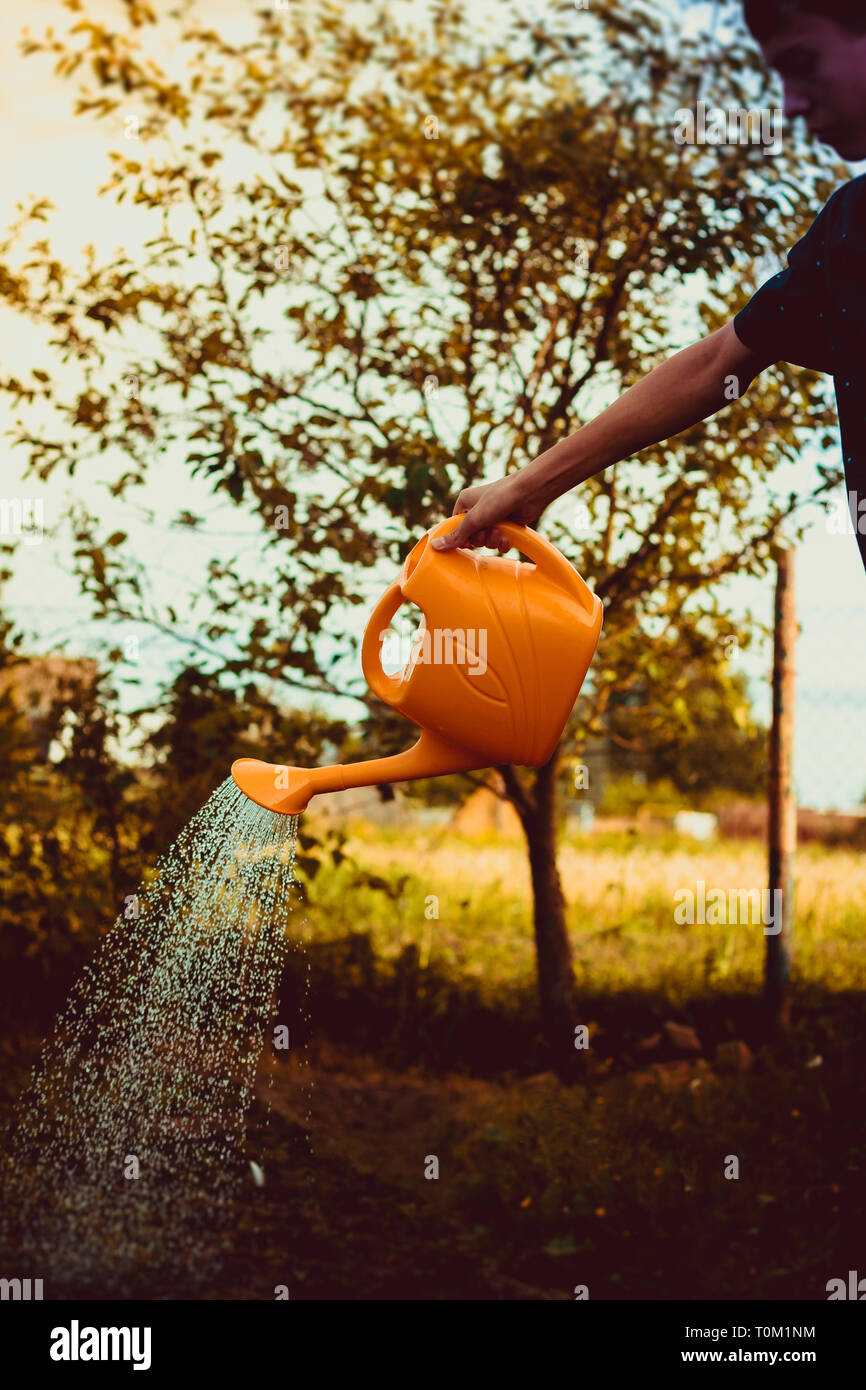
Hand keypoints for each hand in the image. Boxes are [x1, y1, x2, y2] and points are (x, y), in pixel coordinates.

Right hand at [430, 474, 546, 552]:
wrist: (531, 492)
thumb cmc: (501, 498)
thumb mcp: (475, 518)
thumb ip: (457, 535)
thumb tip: (434, 546)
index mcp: (465, 503)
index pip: (455, 527)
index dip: (461, 537)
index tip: (468, 538)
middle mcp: (478, 510)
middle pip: (471, 537)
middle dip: (481, 538)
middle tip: (488, 530)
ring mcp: (493, 518)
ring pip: (486, 541)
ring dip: (493, 540)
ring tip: (501, 532)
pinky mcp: (507, 526)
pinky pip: (499, 543)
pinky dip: (503, 543)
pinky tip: (508, 537)